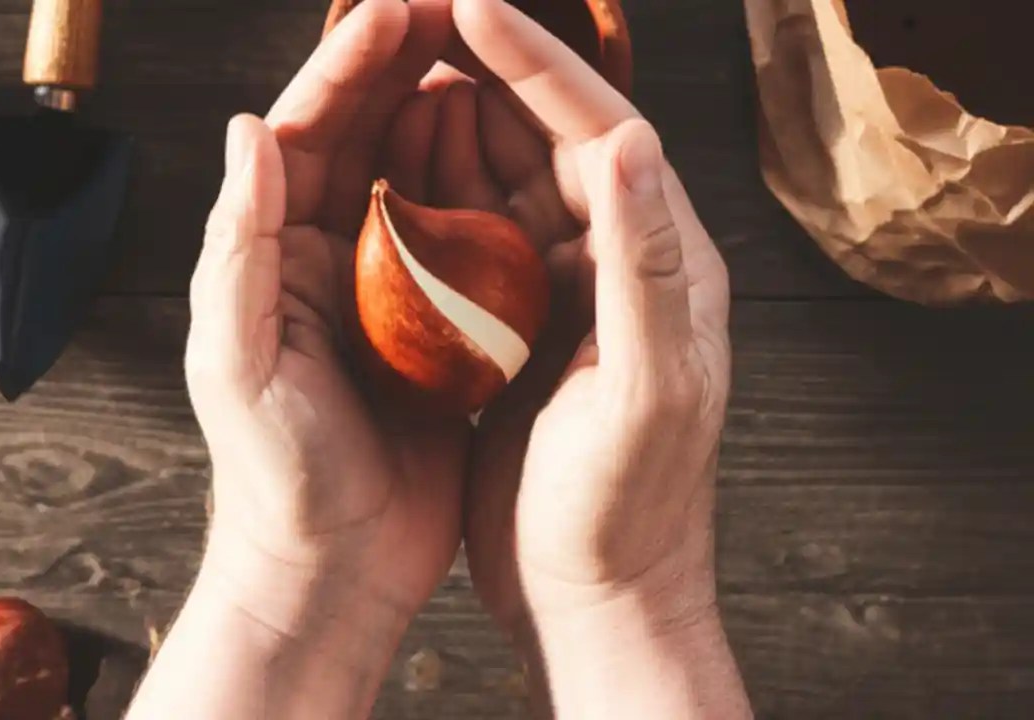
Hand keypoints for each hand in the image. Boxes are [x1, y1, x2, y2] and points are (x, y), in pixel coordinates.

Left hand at [128, 2, 463, 717]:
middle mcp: (320, 263)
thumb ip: (240, 250)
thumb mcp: (242, 363)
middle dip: (403, 72)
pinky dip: (484, 199)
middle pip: (362, 142)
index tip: (400, 9)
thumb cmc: (276, 479)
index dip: (348, 68)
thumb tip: (249, 131)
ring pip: (414, 182)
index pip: (304, 136)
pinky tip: (520, 168)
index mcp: (270, 257)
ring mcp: (379, 295)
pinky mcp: (429, 334)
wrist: (329, 570)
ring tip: (492, 65)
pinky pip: (458, 246)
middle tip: (456, 10)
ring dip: (450, 121)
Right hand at [434, 0, 747, 715]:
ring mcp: (562, 293)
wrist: (596, 596)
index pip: (597, 129)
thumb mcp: (649, 392)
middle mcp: (614, 261)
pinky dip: (427, 201)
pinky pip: (468, 240)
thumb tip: (626, 141)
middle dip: (480, 75)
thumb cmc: (629, 510)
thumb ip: (647, 265)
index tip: (467, 4)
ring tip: (389, 80)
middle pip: (543, 139)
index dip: (534, 61)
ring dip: (445, 130)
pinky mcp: (517, 329)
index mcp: (662, 259)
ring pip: (497, 182)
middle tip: (411, 19)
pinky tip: (385, 180)